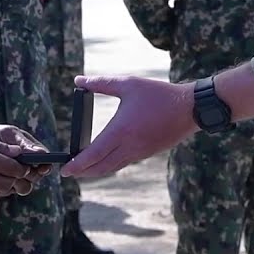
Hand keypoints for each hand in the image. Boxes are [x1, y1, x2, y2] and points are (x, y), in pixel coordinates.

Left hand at [0, 124, 52, 194]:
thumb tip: (40, 153)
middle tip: (19, 168)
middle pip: (36, 177)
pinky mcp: (4, 187)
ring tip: (4, 173)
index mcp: (31, 152)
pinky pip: (9, 192)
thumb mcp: (9, 134)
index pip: (45, 162)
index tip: (41, 167)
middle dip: (29, 174)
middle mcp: (26, 167)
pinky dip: (4, 186)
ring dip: (17, 182)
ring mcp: (16, 178)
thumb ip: (23, 143)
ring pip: (25, 188)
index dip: (45, 166)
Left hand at [62, 75, 196, 180]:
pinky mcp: (147, 152)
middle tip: (69, 172)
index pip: (93, 154)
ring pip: (113, 167)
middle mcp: (129, 146)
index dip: (77, 164)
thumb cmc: (158, 94)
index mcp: (121, 131)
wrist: (189, 109)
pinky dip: (111, 165)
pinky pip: (124, 163)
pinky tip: (107, 160)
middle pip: (100, 167)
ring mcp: (139, 152)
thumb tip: (78, 80)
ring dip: (96, 170)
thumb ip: (101, 83)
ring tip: (84, 169)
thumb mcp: (129, 84)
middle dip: (83, 172)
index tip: (64, 170)